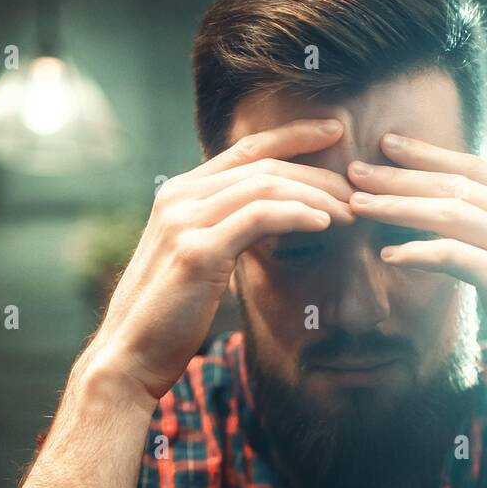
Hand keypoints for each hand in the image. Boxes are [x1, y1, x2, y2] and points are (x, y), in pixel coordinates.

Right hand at [88, 118, 354, 401]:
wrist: (129, 356)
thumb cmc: (167, 319)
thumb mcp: (197, 263)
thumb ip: (223, 235)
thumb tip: (262, 229)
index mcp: (179, 194)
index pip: (245, 150)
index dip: (293, 136)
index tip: (335, 131)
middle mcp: (178, 196)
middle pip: (263, 166)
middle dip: (318, 174)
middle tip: (358, 190)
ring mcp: (184, 220)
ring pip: (265, 186)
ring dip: (316, 196)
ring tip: (351, 212)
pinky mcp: (197, 249)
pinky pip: (258, 218)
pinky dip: (296, 215)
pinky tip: (324, 223)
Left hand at [348, 136, 486, 410]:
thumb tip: (448, 220)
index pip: (475, 168)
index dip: (428, 154)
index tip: (387, 144)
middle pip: (456, 185)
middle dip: (401, 176)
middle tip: (355, 170)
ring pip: (449, 213)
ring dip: (397, 207)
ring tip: (358, 205)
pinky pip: (453, 255)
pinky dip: (417, 252)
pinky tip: (388, 255)